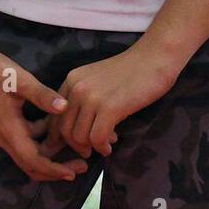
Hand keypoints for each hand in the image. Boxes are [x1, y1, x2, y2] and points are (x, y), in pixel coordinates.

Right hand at [0, 48, 90, 183]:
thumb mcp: (19, 81)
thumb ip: (42, 95)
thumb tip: (65, 107)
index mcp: (10, 131)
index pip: (34, 162)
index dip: (54, 170)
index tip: (74, 171)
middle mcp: (5, 137)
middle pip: (31, 165)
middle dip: (55, 168)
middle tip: (80, 164)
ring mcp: (1, 132)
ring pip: (28, 153)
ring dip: (48, 152)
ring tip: (70, 141)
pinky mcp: (1, 124)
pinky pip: (23, 140)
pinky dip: (39, 138)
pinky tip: (52, 122)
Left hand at [41, 43, 178, 160]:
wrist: (154, 58)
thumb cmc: (130, 70)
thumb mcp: (97, 80)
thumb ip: (85, 98)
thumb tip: (79, 128)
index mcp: (71, 80)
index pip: (55, 114)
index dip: (61, 134)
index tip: (73, 143)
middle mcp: (77, 88)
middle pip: (64, 128)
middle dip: (76, 145)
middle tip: (89, 151)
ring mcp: (92, 97)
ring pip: (79, 136)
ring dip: (91, 147)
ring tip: (105, 145)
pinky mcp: (110, 108)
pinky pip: (97, 138)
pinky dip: (102, 147)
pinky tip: (109, 146)